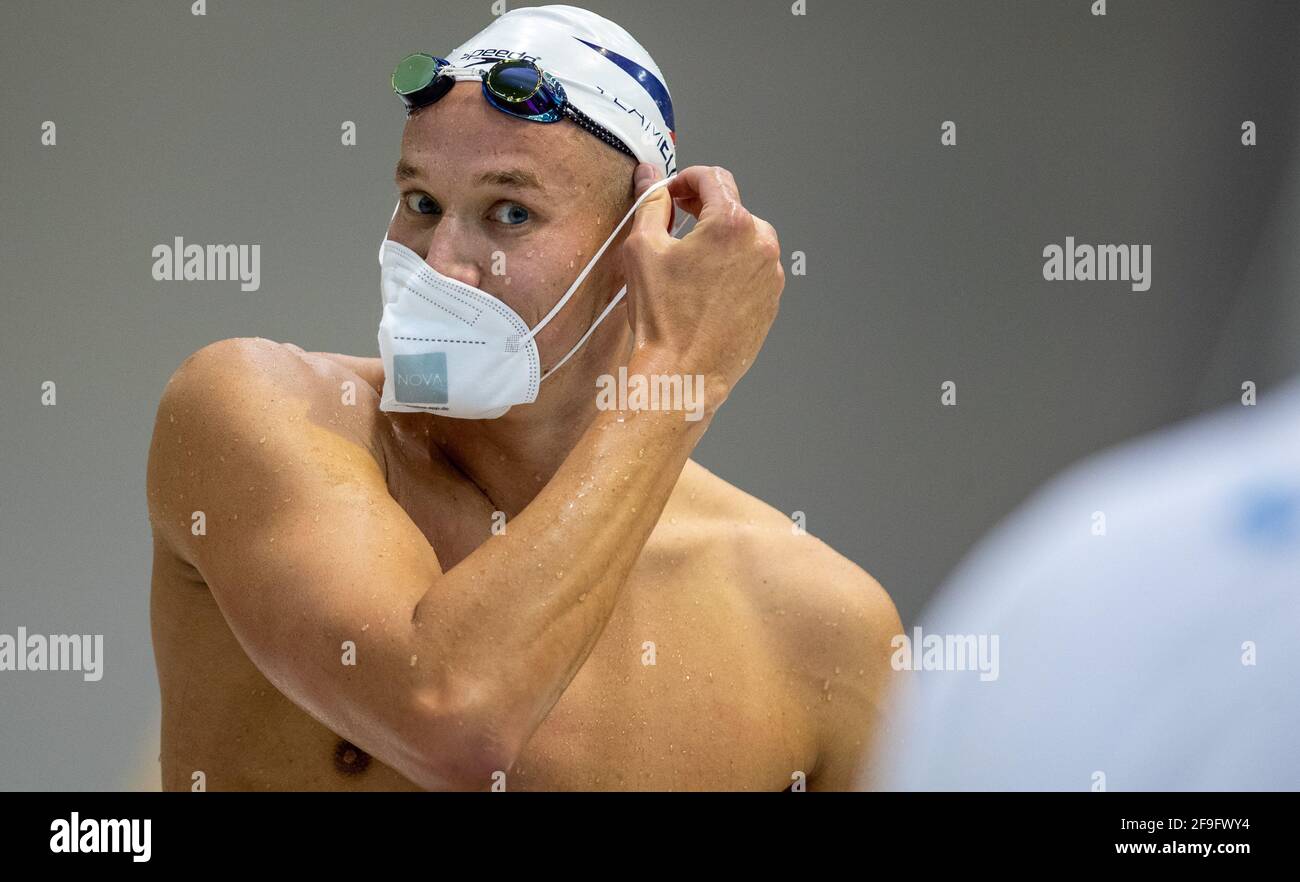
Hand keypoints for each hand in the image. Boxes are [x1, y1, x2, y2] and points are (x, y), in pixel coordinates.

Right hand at [621, 164, 784, 409]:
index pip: (713, 178)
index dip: (686, 179)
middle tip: (674, 225)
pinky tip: (704, 287)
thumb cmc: (663, 319)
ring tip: (688, 263)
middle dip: (702, 210)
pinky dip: (731, 267)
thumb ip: (650, 203)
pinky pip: (752, 269)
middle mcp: (761, 244)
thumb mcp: (643, 250)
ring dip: (718, 240)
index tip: (671, 193)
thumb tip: (649, 178)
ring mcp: (771, 274)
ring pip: (744, 239)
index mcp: (732, 224)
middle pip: (731, 207)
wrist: (684, 374)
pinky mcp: (772, 299)